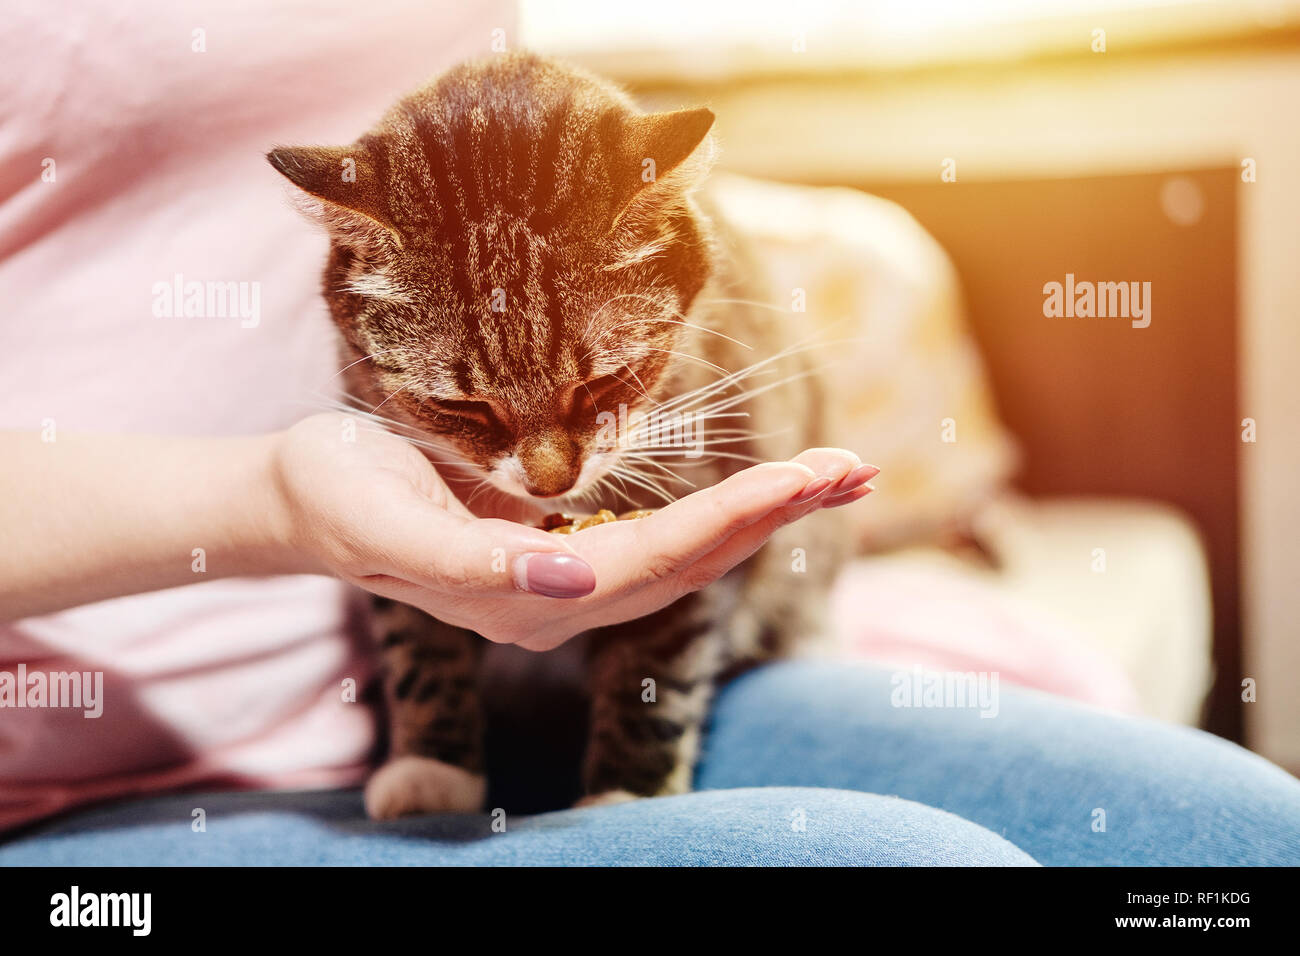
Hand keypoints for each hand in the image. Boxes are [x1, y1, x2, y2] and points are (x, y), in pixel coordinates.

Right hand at [272, 414, 876, 648]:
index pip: (657, 558)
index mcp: (526, 599)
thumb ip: (479, 564)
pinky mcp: (560, 553)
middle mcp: (559, 601)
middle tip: (856, 469)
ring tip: (833, 475)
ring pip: (686, 555)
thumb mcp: (388, 521)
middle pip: (692, 562)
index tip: (807, 478)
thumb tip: (572, 584)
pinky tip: (760, 492)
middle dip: (774, 515)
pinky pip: (660, 540)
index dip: (736, 517)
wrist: (301, 498)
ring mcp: (564, 583)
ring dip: (761, 515)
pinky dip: (719, 512)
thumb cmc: (337, 495)